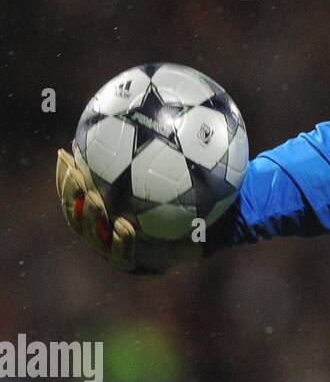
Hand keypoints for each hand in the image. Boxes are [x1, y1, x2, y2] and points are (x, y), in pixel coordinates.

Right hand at [56, 146, 202, 276]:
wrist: (213, 229)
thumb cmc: (187, 198)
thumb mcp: (168, 172)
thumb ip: (147, 153)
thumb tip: (136, 115)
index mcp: (105, 213)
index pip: (75, 193)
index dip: (65, 175)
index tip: (64, 152)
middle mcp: (106, 233)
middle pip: (76, 216)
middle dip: (71, 195)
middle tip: (75, 174)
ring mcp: (120, 252)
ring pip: (94, 237)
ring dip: (92, 216)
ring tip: (95, 198)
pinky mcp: (140, 266)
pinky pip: (125, 256)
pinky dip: (122, 241)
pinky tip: (124, 225)